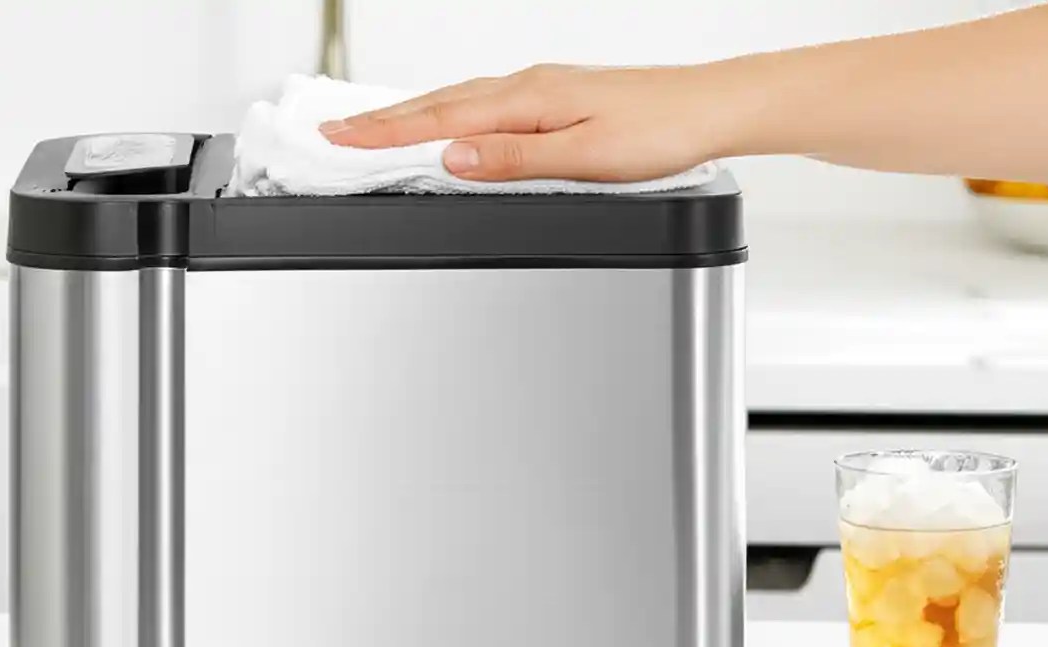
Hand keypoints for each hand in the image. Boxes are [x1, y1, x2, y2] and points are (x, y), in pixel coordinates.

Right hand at [319, 64, 743, 182]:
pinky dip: (450, 111)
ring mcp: (543, 89)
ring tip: (374, 125)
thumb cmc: (662, 130)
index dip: (384, 132)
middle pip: (439, 103)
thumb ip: (516, 159)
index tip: (338, 138)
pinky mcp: (558, 98)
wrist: (713, 108)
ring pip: (460, 100)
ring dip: (412, 113)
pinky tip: (450, 121)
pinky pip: (485, 102)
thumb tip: (454, 157)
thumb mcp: (586, 156)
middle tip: (334, 130)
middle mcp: (530, 87)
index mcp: (529, 99)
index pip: (439, 118)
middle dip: (382, 119)